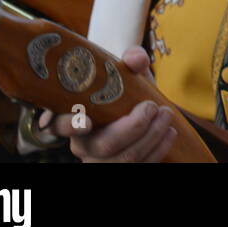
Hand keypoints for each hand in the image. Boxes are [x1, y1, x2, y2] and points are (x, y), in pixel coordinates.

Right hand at [43, 47, 175, 162]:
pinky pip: (140, 166)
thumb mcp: (125, 71)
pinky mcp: (120, 167)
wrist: (135, 103)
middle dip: (133, 128)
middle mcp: (82, 144)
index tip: (87, 121)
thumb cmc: (123, 87)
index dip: (69, 126)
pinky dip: (158, 149)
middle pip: (103, 146)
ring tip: (166, 114)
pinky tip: (169, 132)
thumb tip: (136, 59)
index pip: (58, 126)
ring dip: (151, 137)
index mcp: (72, 117)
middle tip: (152, 107)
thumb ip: (130, 60)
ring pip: (125, 159)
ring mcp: (100, 160)